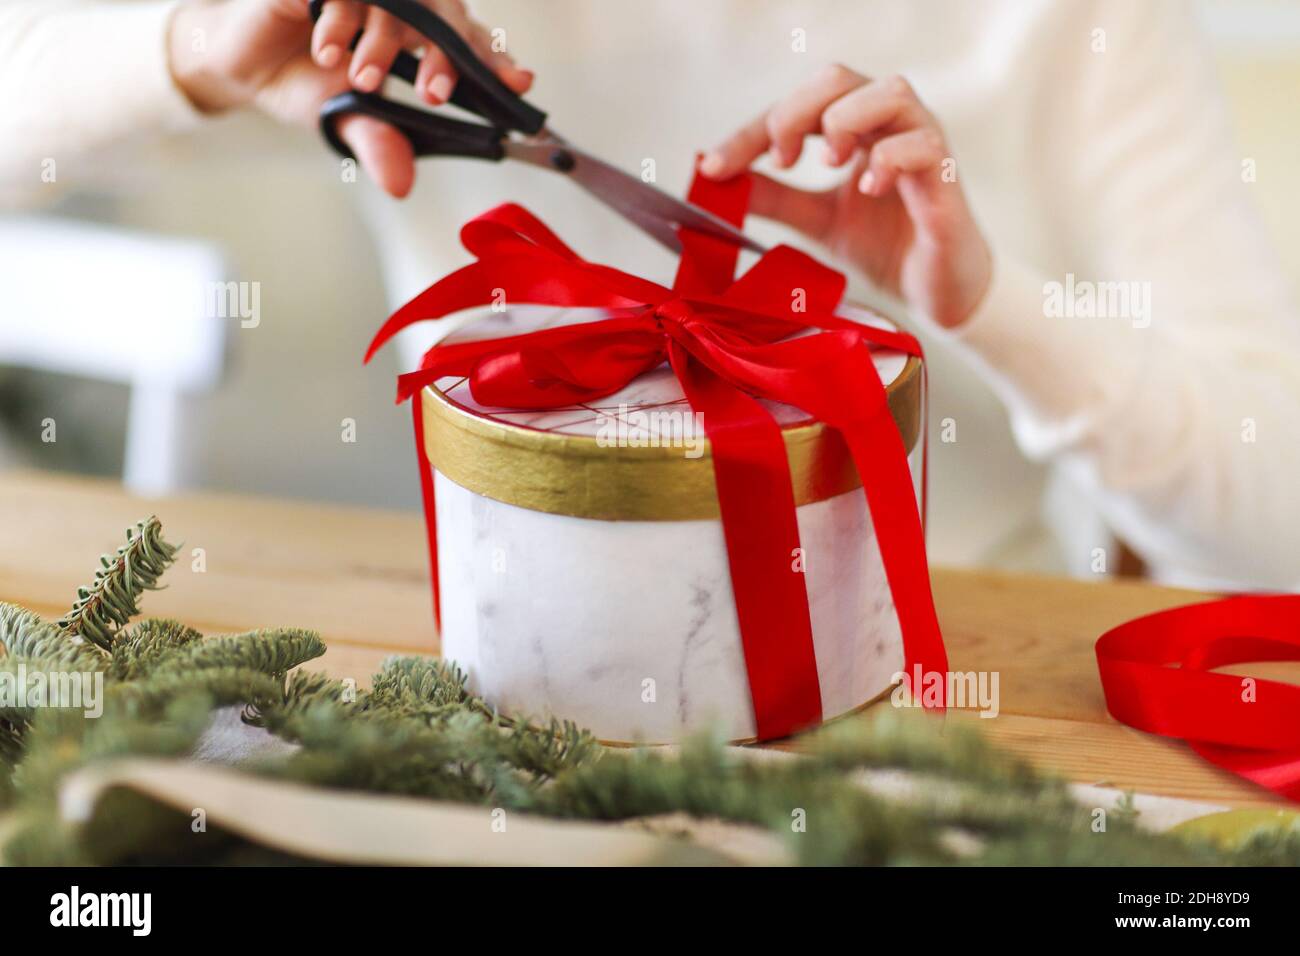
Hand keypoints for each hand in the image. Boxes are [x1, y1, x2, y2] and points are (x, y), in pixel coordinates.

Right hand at [168, 0, 531, 196]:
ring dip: (381, 43)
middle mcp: (401, 9)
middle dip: (444, 56)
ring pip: (394, 4)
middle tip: (432, 94)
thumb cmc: (310, 84)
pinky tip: (328, 48)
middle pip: (443, 18)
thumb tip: (401, 185)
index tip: (519, 82)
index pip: (470, 45)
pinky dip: (339, 19)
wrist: (245, 61)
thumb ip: (379, 144)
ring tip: (362, 80)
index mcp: (421, 39)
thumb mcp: (348, 122)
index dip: (496, 62)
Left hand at [702, 65, 991, 328]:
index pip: (797, 104)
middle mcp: (889, 124)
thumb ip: (774, 197)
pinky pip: (922, 143)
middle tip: (780, 160)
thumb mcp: (816, 220)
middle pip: (838, 78)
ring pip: (889, 91)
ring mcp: (921, 144)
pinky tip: (868, 189)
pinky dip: (888, 159)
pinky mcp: (944, 176)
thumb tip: (717, 182)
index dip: (751, 130)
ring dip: (845, 121)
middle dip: (795, 112)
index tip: (714, 166)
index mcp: (856, 128)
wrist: (937, 290)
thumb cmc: (887, 246)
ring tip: (829, 164)